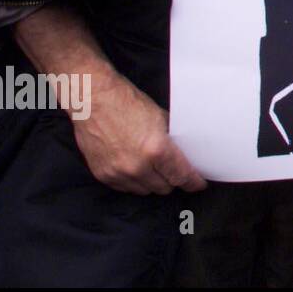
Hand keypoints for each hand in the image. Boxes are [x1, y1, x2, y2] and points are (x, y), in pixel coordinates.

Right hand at [14, 5, 204, 195]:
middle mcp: (137, 166)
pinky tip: (137, 169)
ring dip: (153, 182)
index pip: (181, 176)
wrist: (93, 100)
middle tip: (175, 170)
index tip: (198, 184)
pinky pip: (126, 188)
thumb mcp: (161, 118)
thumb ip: (172, 140)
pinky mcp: (103, 175)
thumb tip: (184, 153)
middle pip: (165, 187)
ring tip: (155, 168)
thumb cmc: (128, 104)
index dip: (193, 182)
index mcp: (156, 150)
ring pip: (145, 191)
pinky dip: (134, 182)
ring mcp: (118, 173)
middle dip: (173, 180)